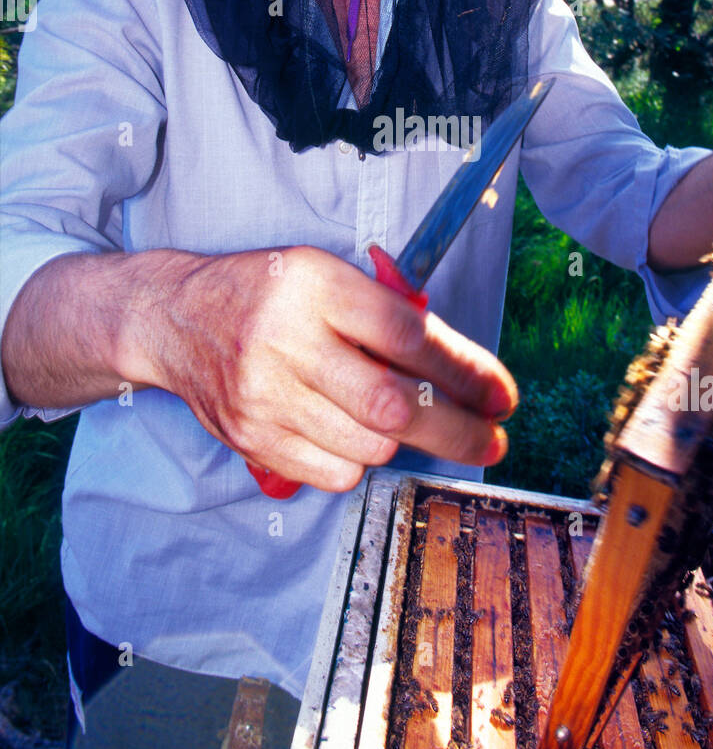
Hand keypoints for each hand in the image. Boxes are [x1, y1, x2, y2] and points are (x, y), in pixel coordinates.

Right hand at [144, 245, 516, 492]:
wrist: (177, 318)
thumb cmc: (269, 292)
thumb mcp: (328, 275)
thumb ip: (389, 315)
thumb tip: (465, 373)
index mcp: (316, 285)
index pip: (407, 335)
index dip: (465, 371)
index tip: (500, 395)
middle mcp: (287, 339)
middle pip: (392, 405)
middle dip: (457, 430)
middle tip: (492, 440)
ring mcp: (265, 395)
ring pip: (368, 446)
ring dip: (404, 443)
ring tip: (407, 424)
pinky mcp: (251, 437)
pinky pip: (333, 473)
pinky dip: (359, 463)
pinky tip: (354, 435)